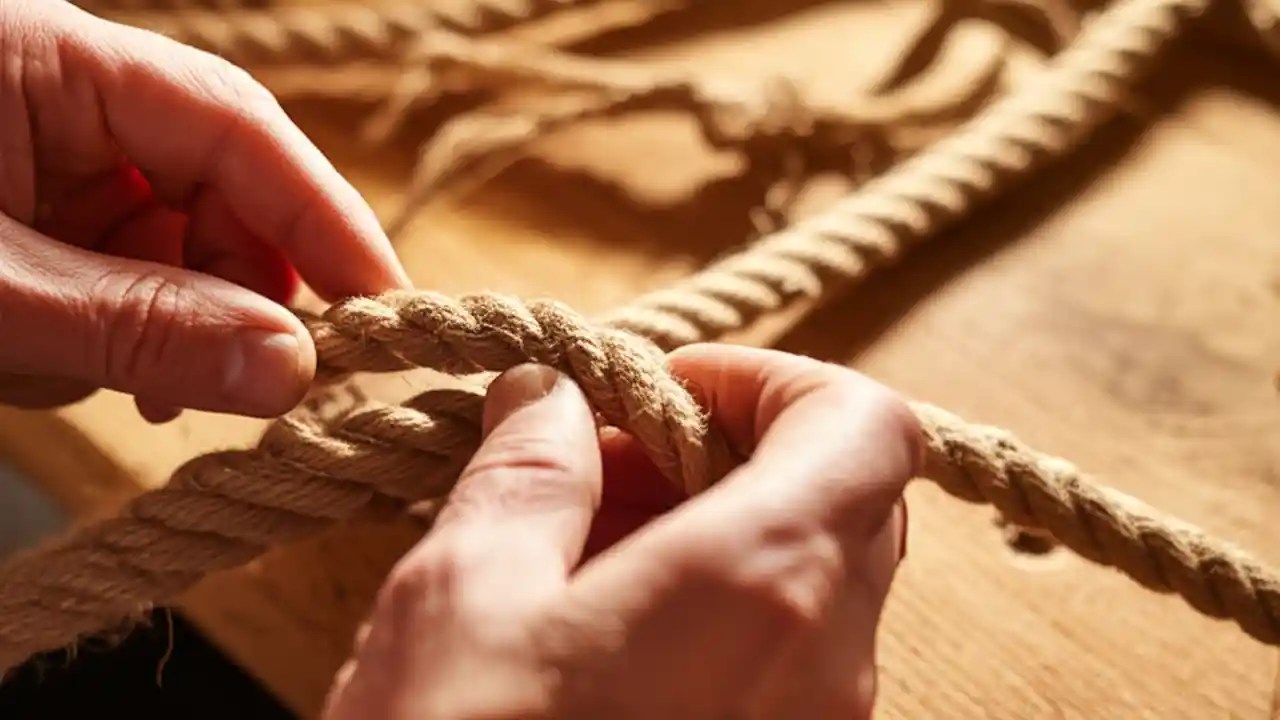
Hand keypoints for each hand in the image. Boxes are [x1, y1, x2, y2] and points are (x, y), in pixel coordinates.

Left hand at [0, 0, 408, 421]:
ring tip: (103, 380)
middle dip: (230, 297)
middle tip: (236, 388)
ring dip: (160, 328)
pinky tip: (62, 362)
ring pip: (176, 250)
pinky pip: (123, 278)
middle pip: (221, 195)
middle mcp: (69, 101)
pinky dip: (114, 335)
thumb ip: (139, 326)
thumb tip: (292, 371)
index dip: (326, 220)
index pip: (239, 126)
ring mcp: (52, 162)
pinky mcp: (39, 218)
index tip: (385, 308)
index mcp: (55, 64)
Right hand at [324, 344, 920, 719]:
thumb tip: (550, 397)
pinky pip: (787, 659)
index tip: (670, 390)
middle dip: (728, 451)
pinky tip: (600, 630)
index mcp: (763, 585)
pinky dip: (716, 609)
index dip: (773, 381)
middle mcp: (826, 664)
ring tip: (581, 542)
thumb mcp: (462, 595)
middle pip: (844, 496)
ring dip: (715, 529)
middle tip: (606, 461)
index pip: (865, 424)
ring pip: (816, 579)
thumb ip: (526, 470)